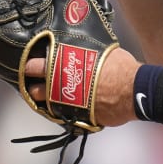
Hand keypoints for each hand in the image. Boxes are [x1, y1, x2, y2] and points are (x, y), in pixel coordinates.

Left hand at [26, 46, 141, 127]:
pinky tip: (65, 107)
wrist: (134, 90)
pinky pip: (66, 116)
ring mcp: (69, 105)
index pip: (34, 67)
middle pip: (35, 90)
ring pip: (47, 107)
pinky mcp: (80, 117)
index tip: (29, 67)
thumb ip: (83, 51)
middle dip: (33, 88)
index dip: (30, 67)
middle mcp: (61, 87)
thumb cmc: (119, 66)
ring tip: (47, 98)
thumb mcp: (99, 49)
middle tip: (34, 85)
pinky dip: (64, 112)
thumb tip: (81, 45)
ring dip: (46, 102)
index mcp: (62, 66)